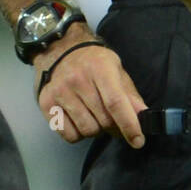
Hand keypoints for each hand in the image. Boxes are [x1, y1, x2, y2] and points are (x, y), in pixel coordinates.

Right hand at [33, 24, 148, 148]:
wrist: (60, 49)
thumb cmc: (93, 62)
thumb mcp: (116, 70)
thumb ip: (130, 95)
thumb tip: (144, 117)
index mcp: (100, 67)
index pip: (115, 102)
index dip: (129, 125)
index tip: (138, 141)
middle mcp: (77, 78)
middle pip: (103, 120)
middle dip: (112, 125)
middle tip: (110, 116)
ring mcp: (60, 91)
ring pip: (87, 131)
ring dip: (94, 130)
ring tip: (92, 114)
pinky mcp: (46, 103)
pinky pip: (69, 136)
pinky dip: (77, 134)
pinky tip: (78, 118)